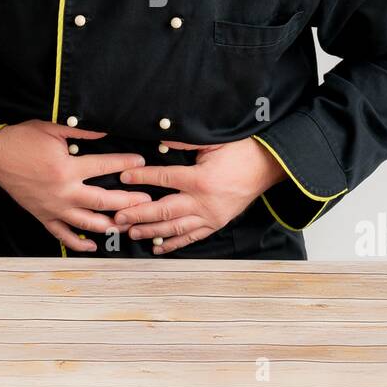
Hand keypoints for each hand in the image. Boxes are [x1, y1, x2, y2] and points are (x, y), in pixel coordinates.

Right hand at [0, 120, 153, 252]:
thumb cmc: (22, 139)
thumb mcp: (53, 128)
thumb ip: (82, 132)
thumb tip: (106, 131)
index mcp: (67, 168)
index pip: (104, 166)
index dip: (125, 163)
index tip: (140, 161)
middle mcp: (63, 192)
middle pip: (103, 201)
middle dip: (128, 201)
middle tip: (145, 201)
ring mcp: (53, 207)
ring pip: (87, 223)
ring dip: (109, 226)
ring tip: (127, 224)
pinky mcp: (42, 216)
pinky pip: (62, 235)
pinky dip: (78, 244)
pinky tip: (93, 246)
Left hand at [113, 137, 285, 253]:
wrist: (268, 167)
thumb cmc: (242, 151)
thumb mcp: (214, 142)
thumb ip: (185, 142)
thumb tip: (160, 139)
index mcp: (200, 179)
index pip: (164, 178)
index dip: (141, 177)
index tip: (123, 177)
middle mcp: (203, 202)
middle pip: (163, 210)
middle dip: (138, 214)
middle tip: (118, 217)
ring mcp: (210, 216)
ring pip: (175, 228)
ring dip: (150, 232)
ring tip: (131, 233)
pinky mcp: (216, 224)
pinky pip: (191, 237)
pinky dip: (173, 243)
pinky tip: (157, 247)